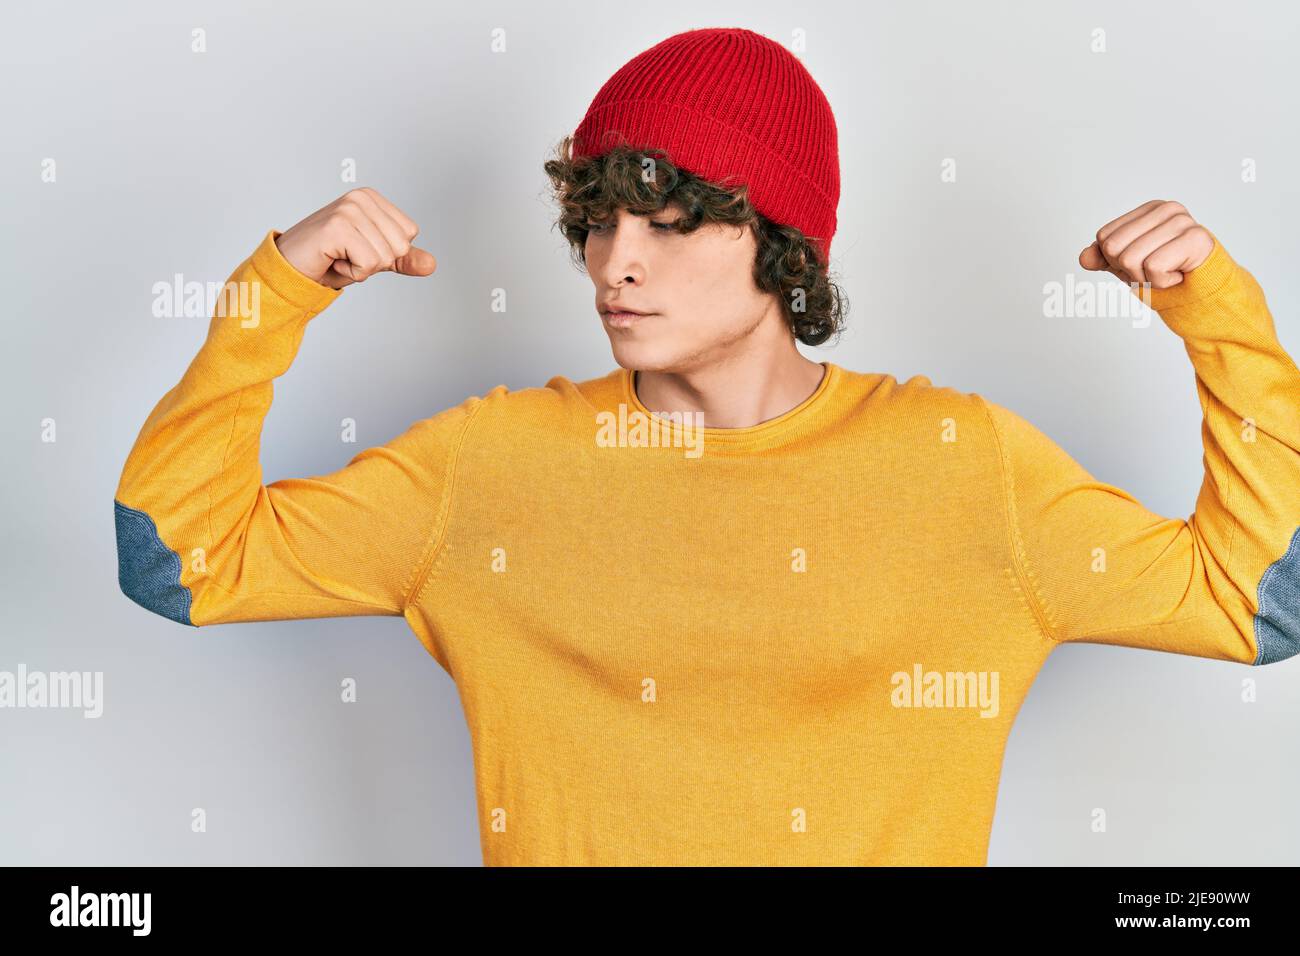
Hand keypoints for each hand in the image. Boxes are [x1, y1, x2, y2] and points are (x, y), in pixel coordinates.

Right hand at [274, 187, 437, 288]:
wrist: (290, 268)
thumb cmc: (329, 260)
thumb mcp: (374, 259)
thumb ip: (404, 259)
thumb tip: (431, 264)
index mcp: (372, 198)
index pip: (409, 234)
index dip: (387, 252)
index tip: (358, 248)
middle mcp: (361, 198)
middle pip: (401, 247)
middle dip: (376, 262)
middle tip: (346, 254)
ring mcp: (348, 210)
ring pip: (385, 257)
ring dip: (362, 268)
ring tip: (338, 256)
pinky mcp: (338, 227)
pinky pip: (369, 264)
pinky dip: (352, 272)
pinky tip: (332, 260)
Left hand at [1078, 199, 1213, 289]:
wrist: (1202, 294)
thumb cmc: (1167, 274)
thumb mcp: (1127, 267)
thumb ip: (1103, 258)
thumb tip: (1084, 257)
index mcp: (1148, 210)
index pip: (1104, 238)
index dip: (1116, 260)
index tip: (1142, 263)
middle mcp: (1166, 209)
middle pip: (1113, 248)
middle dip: (1129, 271)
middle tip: (1155, 271)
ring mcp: (1183, 221)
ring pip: (1131, 259)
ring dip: (1146, 278)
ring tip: (1168, 272)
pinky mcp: (1196, 238)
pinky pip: (1153, 267)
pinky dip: (1161, 282)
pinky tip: (1179, 275)